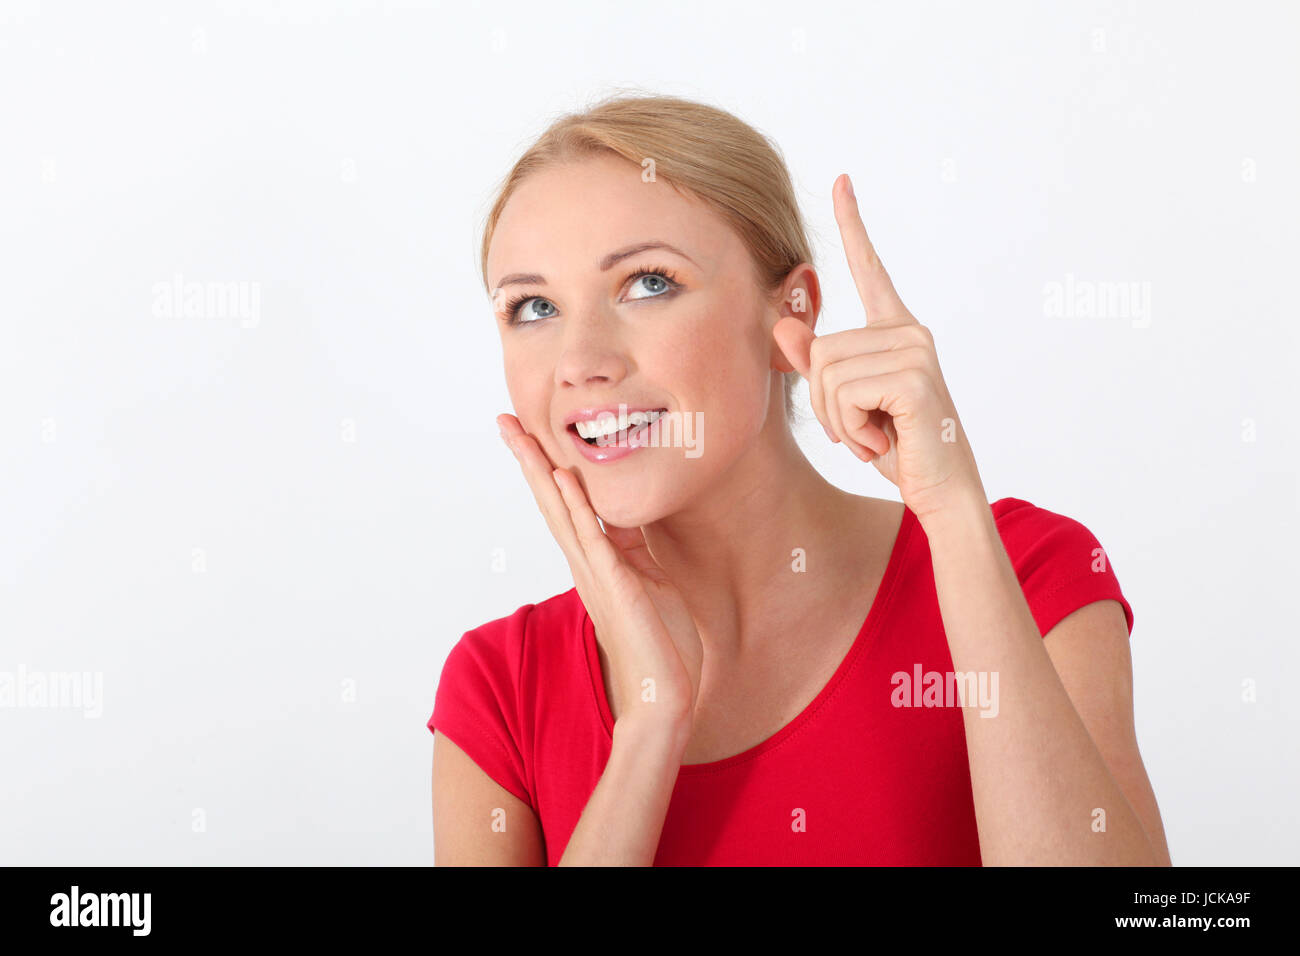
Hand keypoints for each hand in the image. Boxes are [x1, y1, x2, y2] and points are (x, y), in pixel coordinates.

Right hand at [497, 413, 702, 736]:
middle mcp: (586, 564)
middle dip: (529, 459)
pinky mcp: (617, 586)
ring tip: (521, 435)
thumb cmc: (661, 641)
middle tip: (504, 420)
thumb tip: (621, 515)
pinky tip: (566, 477)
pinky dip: (578, 507)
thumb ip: (630, 548)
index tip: (527, 433)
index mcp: (595, 561)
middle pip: (550, 501)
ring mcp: (598, 574)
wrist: (664, 693)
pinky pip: (594, 538)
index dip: (546, 468)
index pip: (564, 504)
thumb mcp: (647, 579)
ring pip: (562, 512)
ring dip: (542, 471)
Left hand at [773, 173, 985, 524]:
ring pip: (826, 374)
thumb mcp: (846, 405)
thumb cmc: (895, 446)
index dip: (854, 224)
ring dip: (839, 421)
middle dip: (825, 404)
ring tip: (876, 435)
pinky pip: (845, 396)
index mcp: (895, 330)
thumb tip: (784, 323)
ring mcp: (915, 350)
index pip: (869, 269)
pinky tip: (884, 441)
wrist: (941, 490)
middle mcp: (908, 331)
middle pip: (819, 350)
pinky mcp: (914, 376)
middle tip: (862, 428)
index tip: (842, 181)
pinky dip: (853, 429)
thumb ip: (815, 365)